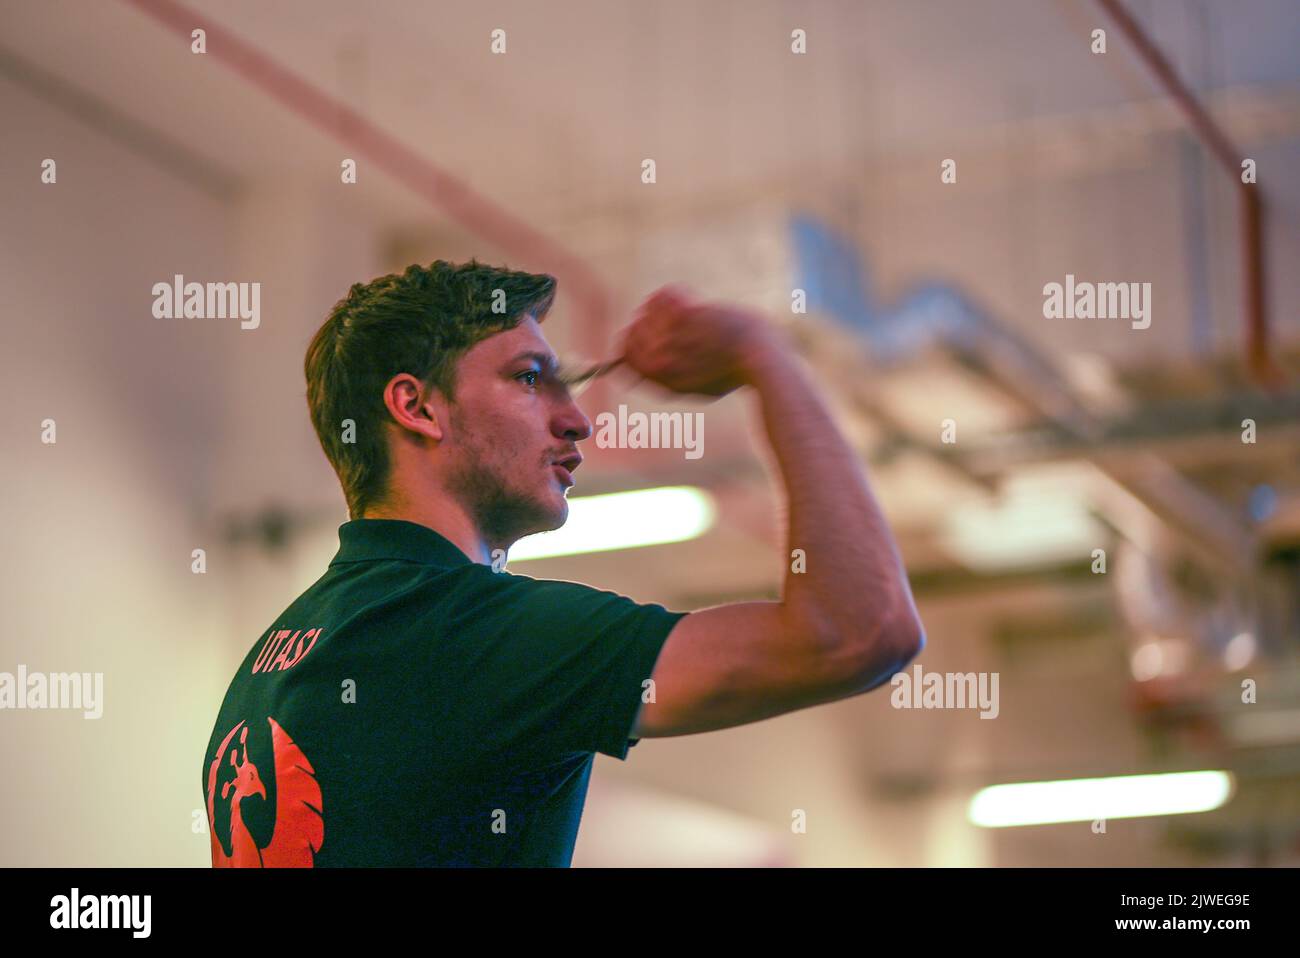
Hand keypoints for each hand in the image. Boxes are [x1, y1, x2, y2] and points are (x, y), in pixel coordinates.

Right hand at [617, 285, 780, 396]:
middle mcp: (661, 363)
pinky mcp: (685, 316)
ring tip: (687, 312)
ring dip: (662, 309)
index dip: (630, 343)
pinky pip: (662, 296)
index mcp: (663, 383)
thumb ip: (667, 379)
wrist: (761, 357)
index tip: (644, 333)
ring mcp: (671, 339)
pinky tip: (691, 301)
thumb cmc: (734, 372)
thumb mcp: (696, 387)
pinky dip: (674, 295)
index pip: (625, 358)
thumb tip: (640, 370)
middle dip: (646, 324)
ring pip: (645, 312)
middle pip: (630, 334)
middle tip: (672, 319)